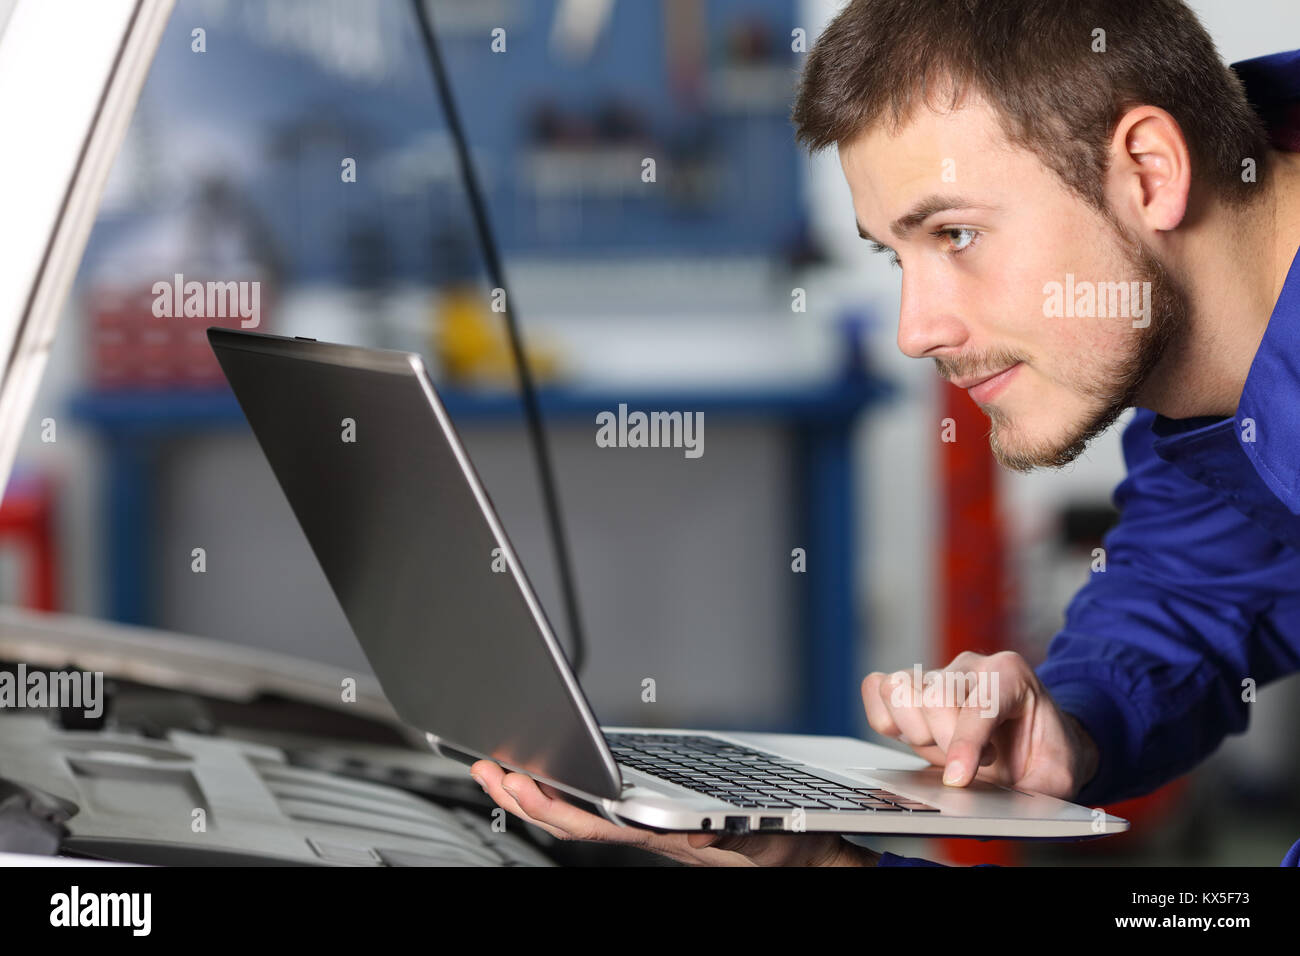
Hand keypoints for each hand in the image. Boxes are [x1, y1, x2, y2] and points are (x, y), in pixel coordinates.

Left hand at [470, 759, 879, 866]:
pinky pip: (600, 804)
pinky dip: (568, 786)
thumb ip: (730, 829)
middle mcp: (651, 832)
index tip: (515, 778)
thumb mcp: (766, 834)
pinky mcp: (659, 815)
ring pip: (580, 812)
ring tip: (501, 765)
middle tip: (484, 767)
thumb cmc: (793, 841)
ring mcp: (651, 826)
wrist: (816, 852)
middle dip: (525, 793)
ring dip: (538, 788)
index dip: (550, 803)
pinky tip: (553, 773)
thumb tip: (692, 828)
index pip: (594, 825)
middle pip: (572, 819)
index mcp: (668, 835)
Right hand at [862, 651, 1098, 799]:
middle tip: (969, 765)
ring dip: (913, 730)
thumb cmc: (1045, 755)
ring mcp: (936, 672)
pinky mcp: (909, 685)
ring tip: (942, 748)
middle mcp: (970, 666)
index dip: (964, 745)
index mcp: (1011, 674)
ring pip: (898, 688)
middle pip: (934, 696)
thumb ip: (1035, 792)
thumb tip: (993, 814)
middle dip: (944, 742)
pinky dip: (884, 718)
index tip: (957, 781)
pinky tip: (913, 738)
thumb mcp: (1057, 776)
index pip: (978, 703)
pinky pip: (876, 688)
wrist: (1035, 741)